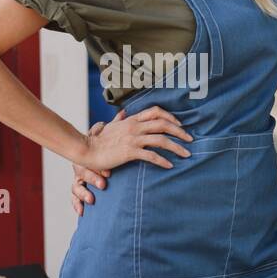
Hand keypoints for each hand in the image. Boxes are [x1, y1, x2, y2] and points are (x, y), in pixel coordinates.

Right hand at [71, 122, 110, 214]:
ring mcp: (79, 180)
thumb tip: (123, 112)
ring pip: (76, 188)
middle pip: (81, 174)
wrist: (83, 162)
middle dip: (91, 180)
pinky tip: (81, 213)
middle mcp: (80, 168)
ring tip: (91, 201)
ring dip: (83, 194)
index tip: (107, 176)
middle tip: (103, 185)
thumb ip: (112, 127)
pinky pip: (74, 200)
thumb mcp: (103, 138)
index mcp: (86, 156)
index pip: (87, 160)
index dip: (96, 168)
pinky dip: (76, 206)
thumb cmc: (98, 150)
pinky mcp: (80, 192)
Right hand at [77, 106, 191, 177]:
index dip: (170, 117)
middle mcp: (134, 127)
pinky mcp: (129, 152)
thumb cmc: (98, 140)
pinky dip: (163, 160)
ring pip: (161, 140)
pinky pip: (151, 155)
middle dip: (180, 132)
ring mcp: (132, 139)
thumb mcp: (110, 126)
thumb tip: (122, 113)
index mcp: (131, 119)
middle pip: (163, 124)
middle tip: (190, 140)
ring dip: (177, 147)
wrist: (86, 149)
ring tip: (186, 154)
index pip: (155, 112)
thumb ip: (119, 119)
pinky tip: (170, 165)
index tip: (180, 125)